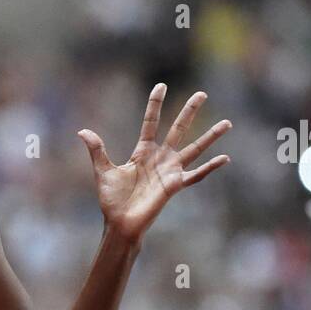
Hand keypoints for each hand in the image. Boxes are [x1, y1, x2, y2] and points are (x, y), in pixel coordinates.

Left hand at [77, 84, 230, 241]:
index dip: (155, 105)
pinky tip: (225, 158)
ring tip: (227, 122)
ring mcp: (169, 171)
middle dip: (189, 112)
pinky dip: (210, 167)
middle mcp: (160, 158)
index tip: (161, 85)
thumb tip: (82, 130)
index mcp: (142, 152)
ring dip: (210, 136)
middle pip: (178, 129)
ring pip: (194, 149)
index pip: (151, 123)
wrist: (119, 223)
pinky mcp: (175, 185)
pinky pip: (196, 175)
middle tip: (202, 93)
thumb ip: (97, 150)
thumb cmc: (112, 200)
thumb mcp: (103, 170)